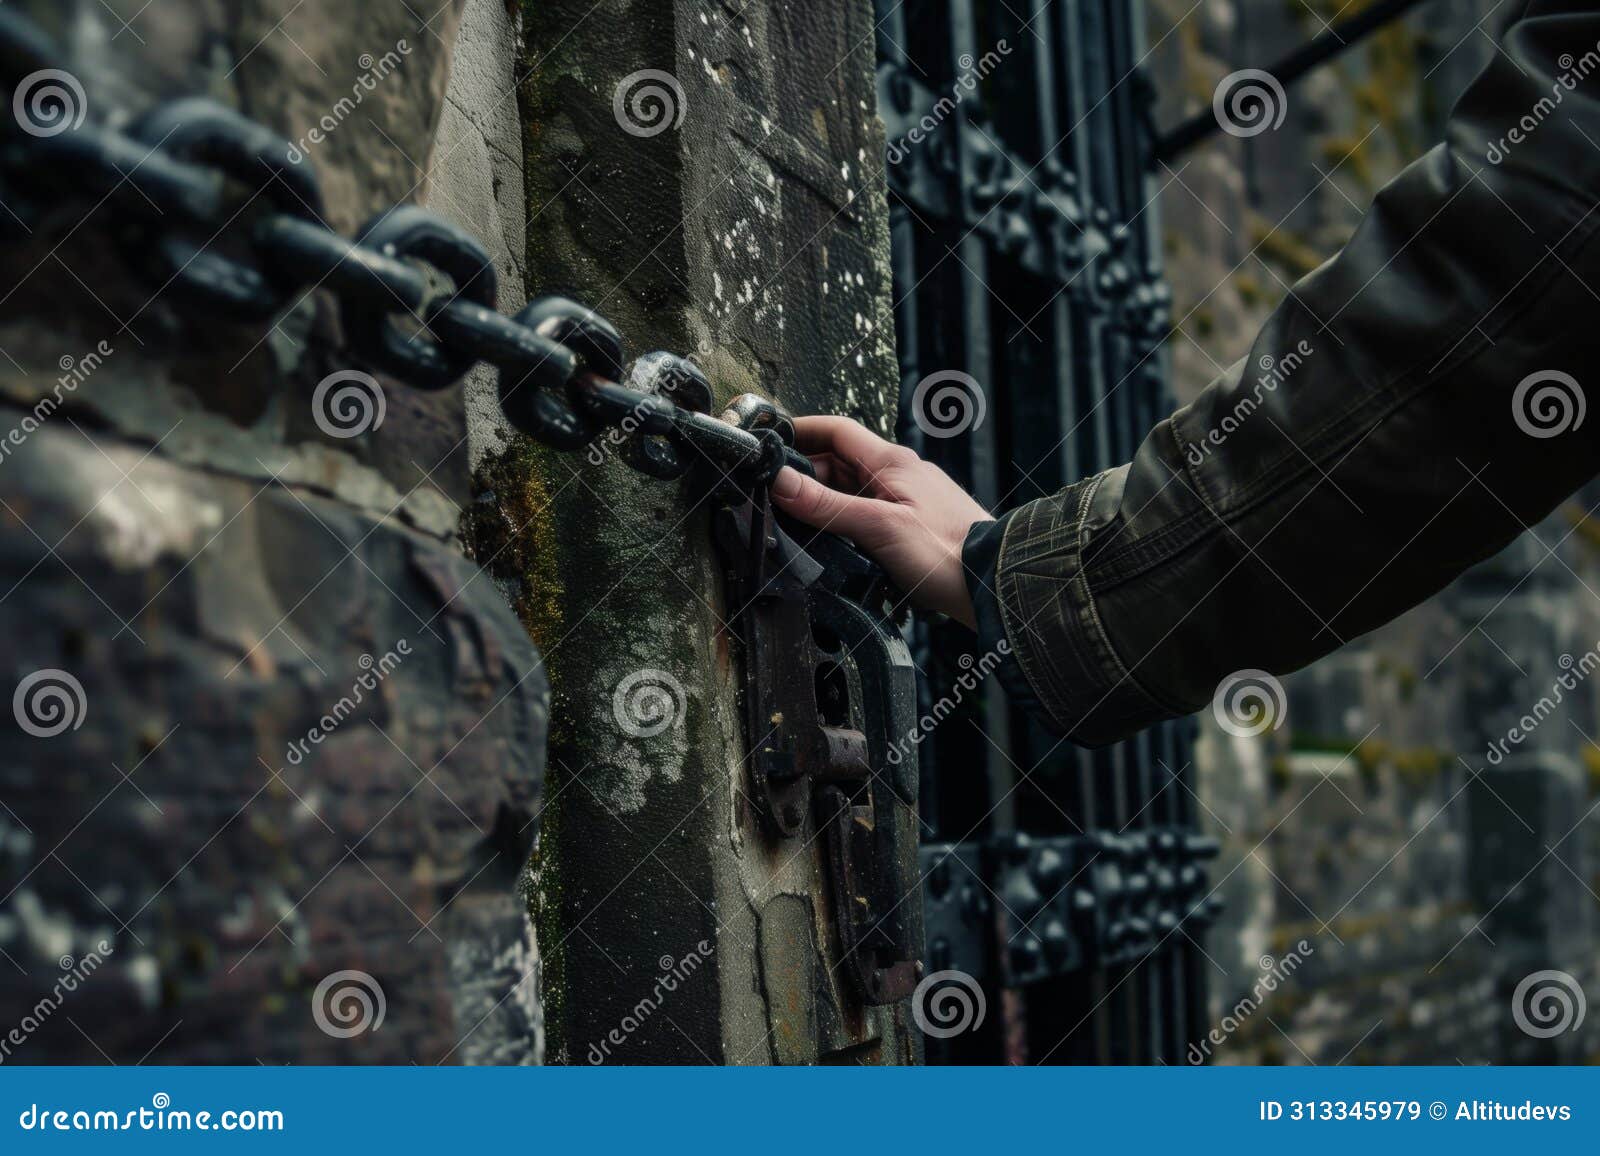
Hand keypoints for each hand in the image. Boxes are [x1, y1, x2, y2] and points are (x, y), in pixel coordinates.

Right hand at [770, 416, 993, 628]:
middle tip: (774, 499)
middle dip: (804, 477)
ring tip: (796, 525)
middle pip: (838, 463)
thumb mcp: (877, 527)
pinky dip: (844, 521)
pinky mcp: (911, 523)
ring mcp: (906, 498)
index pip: (836, 430)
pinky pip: (867, 512)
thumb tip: (781, 482)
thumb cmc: (946, 553)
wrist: (993, 582)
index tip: (769, 442)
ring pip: (851, 490)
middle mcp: (899, 474)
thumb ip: (827, 505)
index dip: (800, 431)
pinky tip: (832, 544)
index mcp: (891, 462)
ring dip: (823, 504)